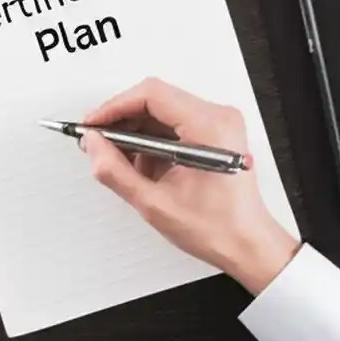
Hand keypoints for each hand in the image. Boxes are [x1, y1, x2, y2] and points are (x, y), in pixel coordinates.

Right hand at [80, 78, 299, 294]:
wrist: (247, 245)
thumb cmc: (218, 228)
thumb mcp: (154, 203)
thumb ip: (115, 171)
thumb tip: (93, 145)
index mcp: (209, 127)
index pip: (151, 95)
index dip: (114, 107)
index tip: (93, 124)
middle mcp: (217, 118)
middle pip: (154, 99)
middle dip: (121, 120)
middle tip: (98, 142)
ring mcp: (217, 124)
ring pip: (160, 112)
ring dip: (134, 133)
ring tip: (119, 160)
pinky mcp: (212, 134)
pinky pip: (171, 124)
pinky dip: (149, 140)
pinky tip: (140, 165)